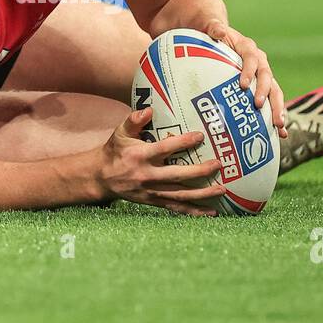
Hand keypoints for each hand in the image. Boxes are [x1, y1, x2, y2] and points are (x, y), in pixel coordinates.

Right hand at [97, 106, 224, 216]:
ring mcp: (151, 192)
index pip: (164, 149)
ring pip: (180, 195)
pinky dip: (194, 212)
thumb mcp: (120, 133)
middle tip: (218, 164)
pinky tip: (211, 212)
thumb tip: (148, 110)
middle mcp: (147, 175)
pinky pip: (176, 208)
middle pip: (177, 175)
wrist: (101, 177)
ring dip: (202, 194)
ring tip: (221, 189)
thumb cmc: (115, 151)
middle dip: (199, 171)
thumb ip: (133, 120)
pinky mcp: (153, 202)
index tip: (200, 135)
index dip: (183, 142)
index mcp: (140, 156)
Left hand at [204, 19, 287, 140]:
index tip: (242, 86)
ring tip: (279, 125)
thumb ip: (213, 27)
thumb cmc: (210, 34)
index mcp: (248, 47)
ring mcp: (263, 77)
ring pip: (274, 92)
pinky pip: (271, 103)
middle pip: (268, 78)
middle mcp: (259, 62)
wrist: (216, 40)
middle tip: (260, 107)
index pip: (251, 58)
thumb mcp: (209, 26)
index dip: (249, 71)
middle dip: (266, 94)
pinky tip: (280, 134)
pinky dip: (276, 117)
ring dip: (277, 108)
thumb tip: (218, 31)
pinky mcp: (261, 89)